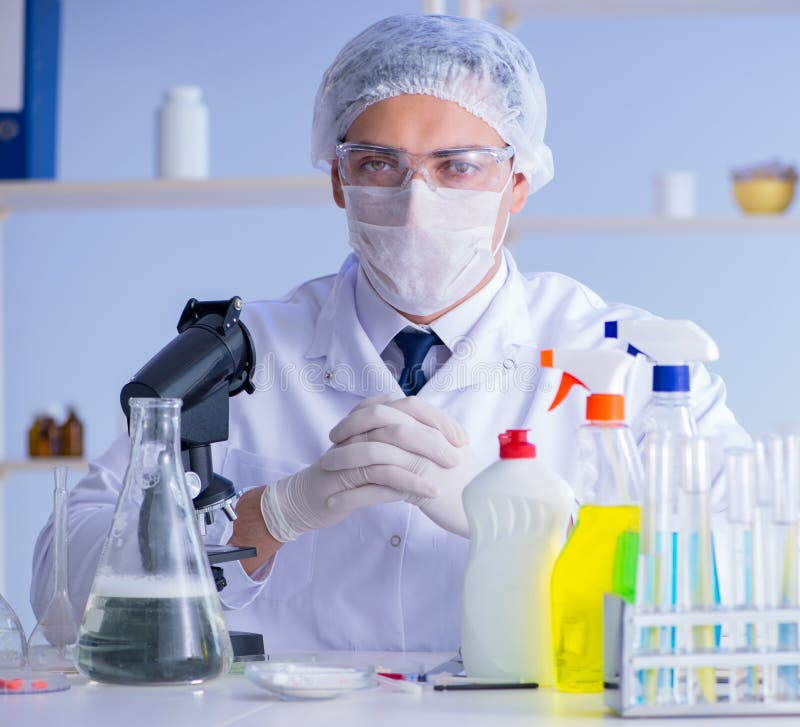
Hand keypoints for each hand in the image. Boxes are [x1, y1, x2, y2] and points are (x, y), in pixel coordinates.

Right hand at [260, 396, 464, 541]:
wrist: (309, 499)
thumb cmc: (349, 476)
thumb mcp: (379, 453)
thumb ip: (402, 439)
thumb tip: (443, 435)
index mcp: (369, 418)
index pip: (409, 406)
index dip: (438, 419)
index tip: (461, 438)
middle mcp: (358, 430)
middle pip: (399, 423)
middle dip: (433, 439)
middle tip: (458, 456)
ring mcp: (347, 453)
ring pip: (388, 450)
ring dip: (422, 465)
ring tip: (447, 479)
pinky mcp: (342, 477)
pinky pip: (378, 478)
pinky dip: (406, 484)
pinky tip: (428, 494)